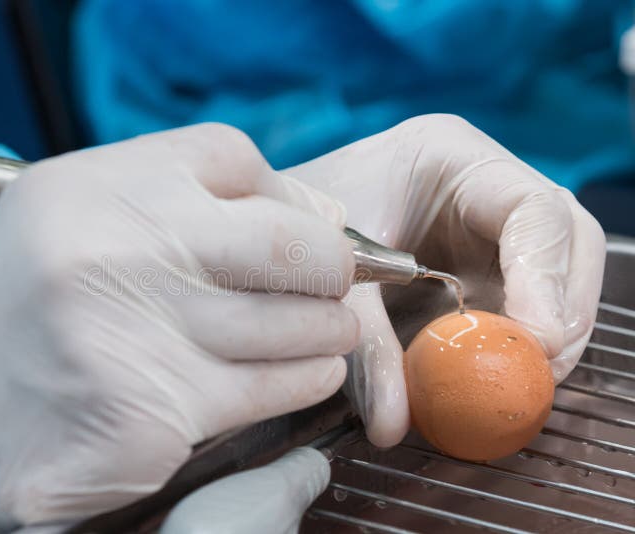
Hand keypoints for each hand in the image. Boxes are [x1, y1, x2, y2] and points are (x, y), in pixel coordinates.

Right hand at [0, 124, 358, 531]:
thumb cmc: (12, 321)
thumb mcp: (63, 227)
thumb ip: (168, 206)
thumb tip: (310, 214)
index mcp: (85, 188)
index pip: (230, 158)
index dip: (281, 194)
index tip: (297, 225)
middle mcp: (115, 250)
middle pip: (287, 238)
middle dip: (330, 263)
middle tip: (333, 280)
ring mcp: (143, 332)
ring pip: (299, 320)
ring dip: (326, 326)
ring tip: (320, 330)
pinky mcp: (165, 409)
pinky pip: (281, 383)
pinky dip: (308, 376)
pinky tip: (299, 372)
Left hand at [284, 114, 604, 447]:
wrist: (277, 217)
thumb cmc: (302, 222)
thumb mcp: (334, 277)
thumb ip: (367, 348)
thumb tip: (394, 426)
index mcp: (451, 156)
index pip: (533, 208)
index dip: (547, 275)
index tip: (537, 337)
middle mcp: (483, 186)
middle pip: (565, 239)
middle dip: (563, 309)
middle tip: (542, 370)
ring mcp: (488, 224)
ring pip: (555, 270)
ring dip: (550, 329)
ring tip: (525, 379)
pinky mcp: (482, 261)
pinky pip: (520, 298)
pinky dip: (516, 337)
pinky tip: (497, 369)